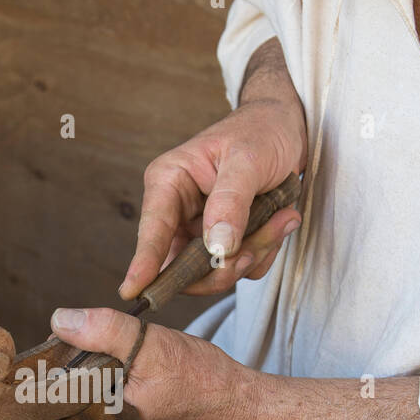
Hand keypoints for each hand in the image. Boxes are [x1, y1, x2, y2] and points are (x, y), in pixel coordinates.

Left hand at [51, 307, 252, 419]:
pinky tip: (114, 374)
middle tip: (74, 345)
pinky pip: (104, 415)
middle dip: (66, 373)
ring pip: (84, 409)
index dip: (49, 366)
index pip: (53, 398)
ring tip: (95, 357)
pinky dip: (103, 392)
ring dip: (84, 382)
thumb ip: (103, 331)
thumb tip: (60, 321)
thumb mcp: (151, 345)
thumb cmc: (204, 381)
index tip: (55, 342)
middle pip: (65, 405)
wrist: (244, 409)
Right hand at [120, 43, 307, 301]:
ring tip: (282, 219)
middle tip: (251, 252)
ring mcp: (201, 230)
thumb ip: (231, 204)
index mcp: (169, 183)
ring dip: (253, 252)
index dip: (143, 263)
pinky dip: (265, 250)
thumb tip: (216, 249)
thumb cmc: (262, 132)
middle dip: (221, 266)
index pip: (152, 230)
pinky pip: (241, 266)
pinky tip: (280, 220)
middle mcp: (179, 211)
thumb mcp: (247, 161)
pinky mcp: (225, 241)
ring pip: (215, 270)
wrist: (288, 127)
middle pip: (182, 265)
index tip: (131, 291)